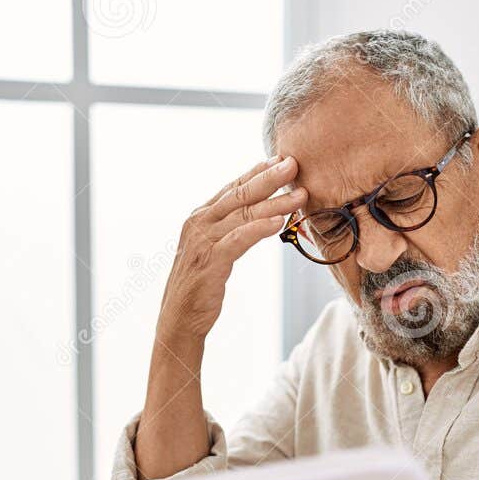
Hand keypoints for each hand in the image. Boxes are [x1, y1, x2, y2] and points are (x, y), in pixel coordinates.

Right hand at [157, 156, 304, 343]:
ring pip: (244, 215)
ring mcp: (203, 241)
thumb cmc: (200, 285)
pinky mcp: (210, 262)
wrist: (179, 319)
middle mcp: (199, 223)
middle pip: (240, 195)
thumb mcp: (213, 249)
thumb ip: (229, 229)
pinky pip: (238, 240)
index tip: (281, 160)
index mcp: (200, 217)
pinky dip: (259, 228)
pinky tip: (279, 221)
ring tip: (299, 194)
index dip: (257, 173)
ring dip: (275, 203)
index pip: (233, 188)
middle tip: (293, 164)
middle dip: (269, 178)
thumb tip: (257, 213)